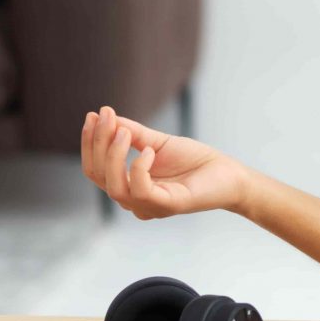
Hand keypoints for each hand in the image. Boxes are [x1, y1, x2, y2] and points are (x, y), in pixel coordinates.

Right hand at [81, 105, 252, 218]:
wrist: (229, 173)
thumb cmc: (195, 161)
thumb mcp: (158, 142)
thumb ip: (133, 134)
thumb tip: (105, 116)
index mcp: (128, 186)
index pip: (94, 169)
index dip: (90, 142)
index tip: (94, 114)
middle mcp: (133, 200)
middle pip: (98, 176)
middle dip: (98, 143)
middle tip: (105, 116)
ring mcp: (149, 206)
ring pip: (114, 187)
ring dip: (114, 154)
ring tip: (125, 131)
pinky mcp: (167, 206)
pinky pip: (140, 191)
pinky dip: (139, 167)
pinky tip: (150, 151)